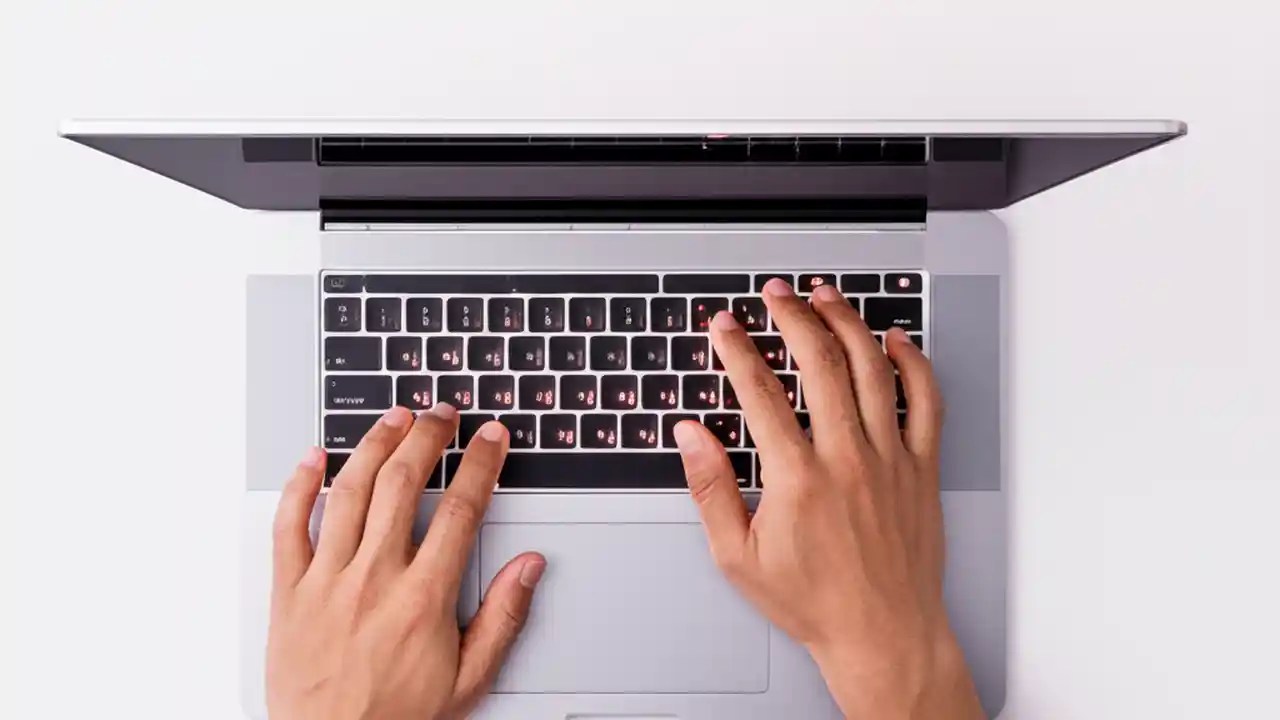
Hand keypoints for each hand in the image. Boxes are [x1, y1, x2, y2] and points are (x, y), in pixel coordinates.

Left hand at [267, 404, 545, 719]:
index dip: (480, 464)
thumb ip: (503, 617)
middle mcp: (374, 578)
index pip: (461, 509)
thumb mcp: (468, 678)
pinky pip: (289, 525)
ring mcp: (327, 580)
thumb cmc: (395, 719)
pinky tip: (315, 458)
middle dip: (428, 437)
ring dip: (375, 444)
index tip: (489, 439)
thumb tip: (529, 568)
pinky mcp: (289, 591)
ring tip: (395, 418)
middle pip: (404, 483)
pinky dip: (300, 485)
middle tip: (442, 415)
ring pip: (351, 491)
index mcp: (423, 597)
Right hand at [674, 280, 983, 718]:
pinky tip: (895, 341)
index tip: (724, 326)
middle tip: (774, 294)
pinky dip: (913, 363)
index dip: (736, 348)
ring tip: (825, 297)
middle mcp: (846, 458)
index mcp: (797, 478)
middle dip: (791, 316)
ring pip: (871, 369)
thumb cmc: (813, 602)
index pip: (758, 391)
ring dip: (846, 323)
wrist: (883, 636)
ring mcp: (890, 459)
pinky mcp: (922, 468)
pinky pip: (925, 401)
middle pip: (818, 362)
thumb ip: (710, 488)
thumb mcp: (738, 555)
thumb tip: (691, 435)